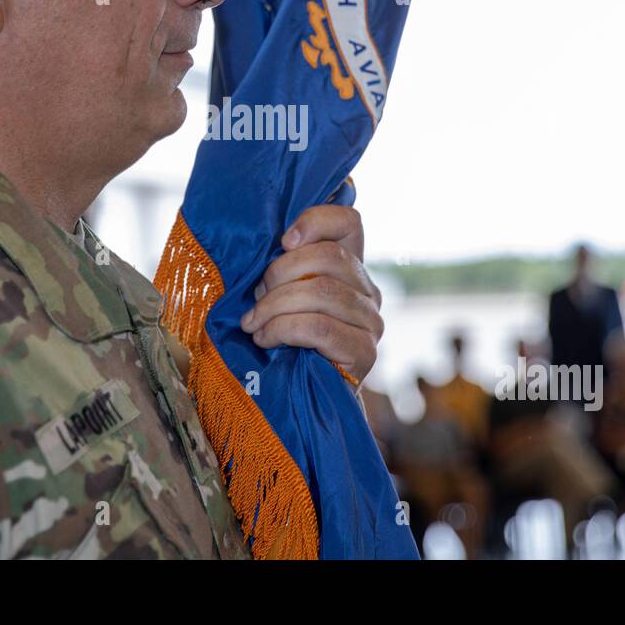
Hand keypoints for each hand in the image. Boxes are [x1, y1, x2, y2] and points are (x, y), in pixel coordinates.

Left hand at [239, 205, 383, 384]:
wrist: (302, 404)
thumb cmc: (282, 342)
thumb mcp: (279, 295)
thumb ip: (283, 267)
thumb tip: (267, 242)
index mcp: (350, 267)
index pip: (349, 222)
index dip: (316, 220)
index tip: (283, 240)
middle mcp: (368, 291)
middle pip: (328, 257)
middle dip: (279, 274)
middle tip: (255, 298)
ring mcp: (371, 322)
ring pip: (321, 291)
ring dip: (274, 306)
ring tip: (254, 323)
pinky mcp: (365, 353)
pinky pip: (320, 327)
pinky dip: (283, 329)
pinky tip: (265, 339)